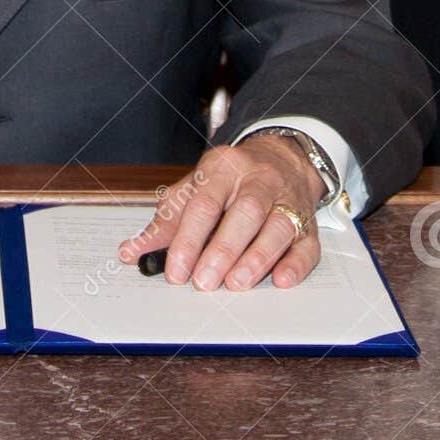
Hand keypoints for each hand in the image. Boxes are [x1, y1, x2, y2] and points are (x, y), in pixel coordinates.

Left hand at [118, 136, 326, 292]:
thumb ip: (165, 221)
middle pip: (245, 213)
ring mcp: (288, 199)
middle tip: (204, 282)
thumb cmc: (230, 179)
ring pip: (278, 226)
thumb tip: (132, 252)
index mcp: (223, 167)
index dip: (188, 239)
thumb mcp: (192, 188)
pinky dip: (296, 264)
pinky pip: (307, 243)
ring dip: (257, 258)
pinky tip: (281, 280)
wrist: (283, 156)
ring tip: (236, 284)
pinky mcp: (308, 222)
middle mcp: (259, 180)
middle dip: (223, 250)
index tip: (176, 270)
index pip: (204, 203)